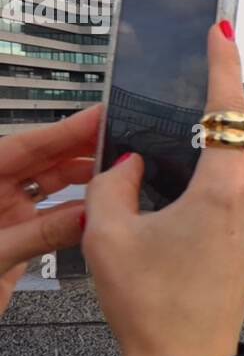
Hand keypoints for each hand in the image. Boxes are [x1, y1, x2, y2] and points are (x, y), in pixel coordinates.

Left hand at [0, 105, 101, 315]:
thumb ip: (43, 234)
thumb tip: (90, 215)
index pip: (24, 146)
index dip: (64, 130)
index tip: (98, 118)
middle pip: (40, 161)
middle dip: (79, 150)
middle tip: (119, 143)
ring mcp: (1, 215)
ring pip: (49, 188)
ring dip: (81, 182)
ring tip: (116, 174)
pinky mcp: (13, 238)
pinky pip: (51, 219)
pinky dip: (75, 215)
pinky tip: (99, 211)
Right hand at [82, 22, 243, 355]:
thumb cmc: (154, 305)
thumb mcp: (108, 234)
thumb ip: (113, 180)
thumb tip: (127, 157)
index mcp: (224, 188)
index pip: (227, 108)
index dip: (224, 62)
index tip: (224, 30)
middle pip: (229, 134)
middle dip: (200, 113)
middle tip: (174, 94)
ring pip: (230, 162)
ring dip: (201, 150)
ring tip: (163, 153)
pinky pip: (233, 186)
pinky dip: (208, 175)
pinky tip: (177, 185)